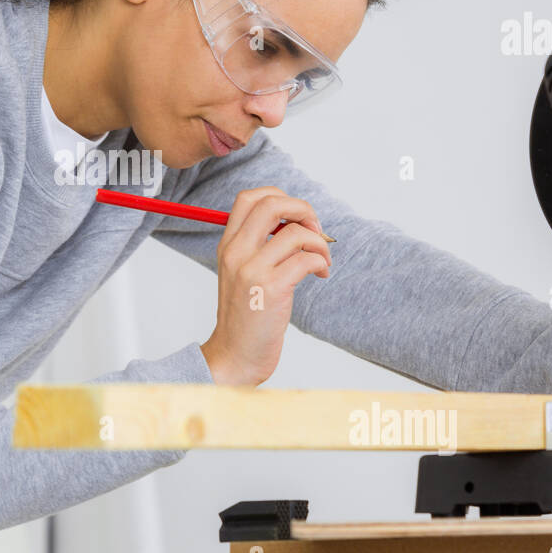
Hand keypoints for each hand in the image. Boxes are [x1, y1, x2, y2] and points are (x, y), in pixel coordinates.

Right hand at [200, 187, 330, 386]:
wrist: (235, 355)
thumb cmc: (246, 316)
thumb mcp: (240, 273)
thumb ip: (257, 246)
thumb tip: (296, 220)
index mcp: (228, 245)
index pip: (249, 198)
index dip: (280, 197)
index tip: (296, 217)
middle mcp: (236, 252)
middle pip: (272, 204)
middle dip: (303, 210)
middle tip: (316, 230)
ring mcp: (252, 270)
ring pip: (296, 233)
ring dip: (320, 243)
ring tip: (323, 260)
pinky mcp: (271, 289)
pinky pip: (306, 259)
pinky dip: (321, 262)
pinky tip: (321, 274)